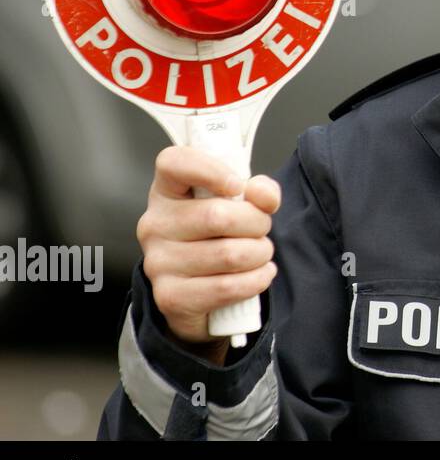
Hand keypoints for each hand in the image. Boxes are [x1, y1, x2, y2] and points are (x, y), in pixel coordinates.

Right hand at [137, 145, 280, 363]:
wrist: (197, 290)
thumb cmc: (218, 236)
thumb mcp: (237, 205)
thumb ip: (258, 191)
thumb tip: (264, 195)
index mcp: (167, 191)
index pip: (174, 163)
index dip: (210, 169)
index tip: (237, 185)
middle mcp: (154, 224)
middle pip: (218, 216)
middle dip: (257, 223)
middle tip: (262, 229)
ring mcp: (158, 262)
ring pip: (229, 254)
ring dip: (260, 253)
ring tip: (260, 253)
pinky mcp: (170, 296)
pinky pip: (227, 287)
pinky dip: (257, 279)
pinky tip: (261, 273)